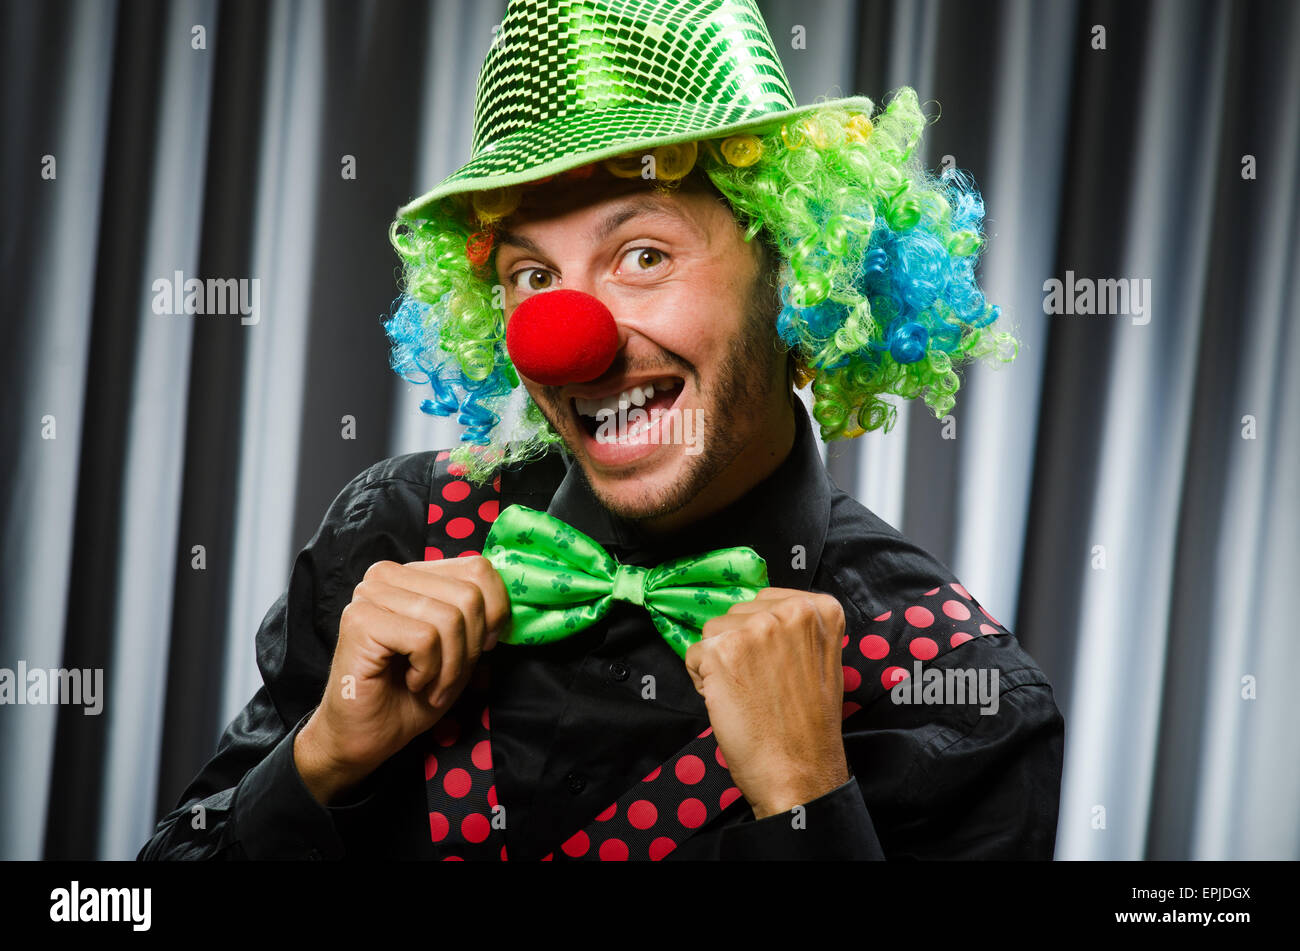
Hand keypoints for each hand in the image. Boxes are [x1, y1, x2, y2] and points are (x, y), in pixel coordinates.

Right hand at [294, 556, 509, 804]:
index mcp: (414, 574)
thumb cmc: (412, 695)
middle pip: (469, 595)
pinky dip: (428, 671)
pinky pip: (425, 638)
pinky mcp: (361, 620)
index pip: (478, 569)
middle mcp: (388, 575)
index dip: (493, 615)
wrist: (368, 738)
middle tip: (446, 678)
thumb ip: (481, 616)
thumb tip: (509, 597)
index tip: (477, 650)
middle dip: (469, 648)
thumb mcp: (461, 649)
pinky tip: (410, 682)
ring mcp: (370, 594)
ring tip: (428, 684)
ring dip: (449, 666)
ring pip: (449, 617)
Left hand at [684, 588, 848, 818]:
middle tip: (763, 685)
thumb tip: (753, 614)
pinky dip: (704, 681)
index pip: (765, 602)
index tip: (777, 666)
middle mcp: (789, 610)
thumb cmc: (808, 725)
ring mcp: (754, 629)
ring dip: (720, 662)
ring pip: (713, 631)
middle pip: (737, 614)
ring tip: (748, 694)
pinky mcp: (722, 651)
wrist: (799, 770)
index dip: (761, 638)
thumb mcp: (820, 660)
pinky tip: (731, 702)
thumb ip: (794, 630)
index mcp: (820, 609)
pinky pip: (693, 655)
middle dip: (740, 647)